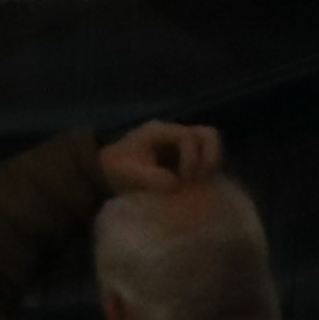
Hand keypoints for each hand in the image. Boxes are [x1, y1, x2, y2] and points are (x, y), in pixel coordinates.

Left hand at [98, 120, 221, 196]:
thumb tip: (175, 183)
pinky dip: (207, 170)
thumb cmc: (116, 168)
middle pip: (207, 134)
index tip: (183, 178)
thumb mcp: (127, 172)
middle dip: (209, 157)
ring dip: (211, 162)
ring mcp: (181, 146)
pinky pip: (206, 158)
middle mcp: (174, 135)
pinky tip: (198, 187)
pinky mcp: (186, 159)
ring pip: (210, 143)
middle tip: (199, 178)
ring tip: (203, 182)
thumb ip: (150, 176)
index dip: (191, 158)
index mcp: (160, 132)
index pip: (188, 137)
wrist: (106, 172)